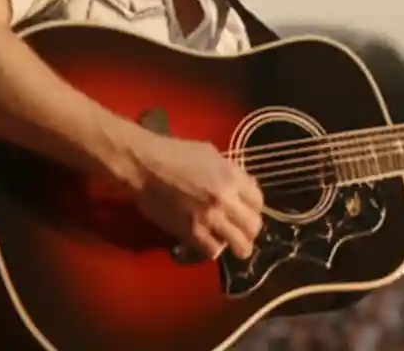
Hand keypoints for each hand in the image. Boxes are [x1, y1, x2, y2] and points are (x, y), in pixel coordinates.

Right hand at [128, 131, 264, 259]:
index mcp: (232, 177)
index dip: (254, 208)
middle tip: (243, 231)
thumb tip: (244, 186)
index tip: (246, 210)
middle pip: (253, 226)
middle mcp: (225, 200)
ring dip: (238, 246)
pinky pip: (213, 250)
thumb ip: (231, 171)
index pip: (259, 201)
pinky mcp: (190, 233)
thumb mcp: (211, 154)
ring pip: (239, 244)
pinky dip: (213, 249)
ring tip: (234, 245)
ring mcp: (209, 218)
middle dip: (250, 230)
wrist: (144, 165)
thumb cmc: (175, 153)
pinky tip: (210, 243)